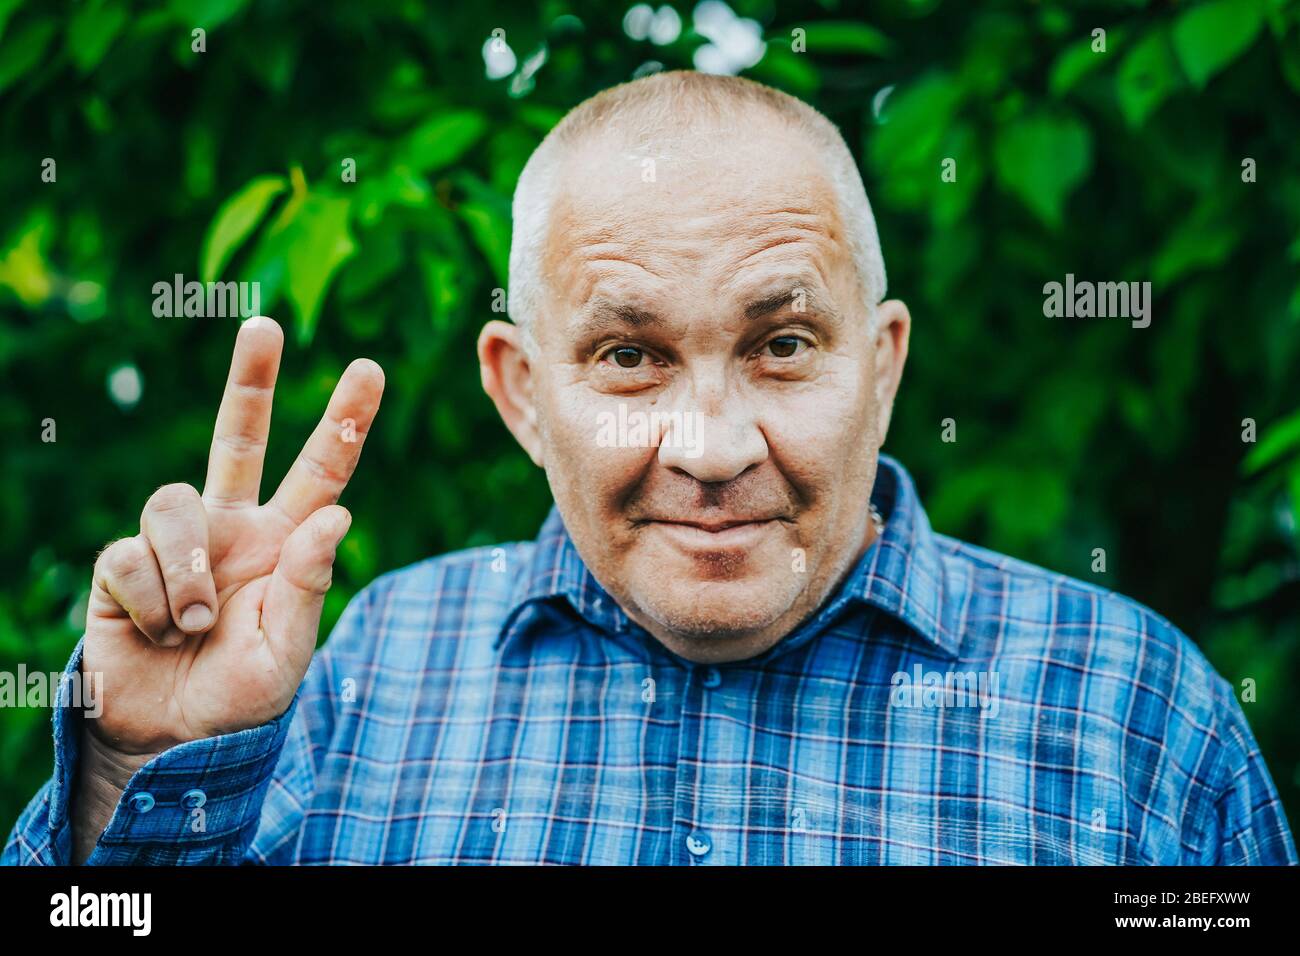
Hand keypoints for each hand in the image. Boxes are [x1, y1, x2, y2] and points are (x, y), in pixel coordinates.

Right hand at [82, 316, 383, 755]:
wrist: (170, 741)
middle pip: (238, 436)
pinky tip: (158, 633)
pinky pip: (130, 554)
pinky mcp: (123, 564)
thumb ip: (308, 583)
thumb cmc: (240, 697)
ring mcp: (177, 543)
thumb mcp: (288, 650)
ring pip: (172, 501)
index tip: (370, 370)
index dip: (343, 423)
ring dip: (185, 568)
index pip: (321, 471)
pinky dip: (150, 598)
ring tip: (192, 624)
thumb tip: (336, 512)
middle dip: (251, 379)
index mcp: (284, 543)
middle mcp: (232, 528)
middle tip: (266, 325)